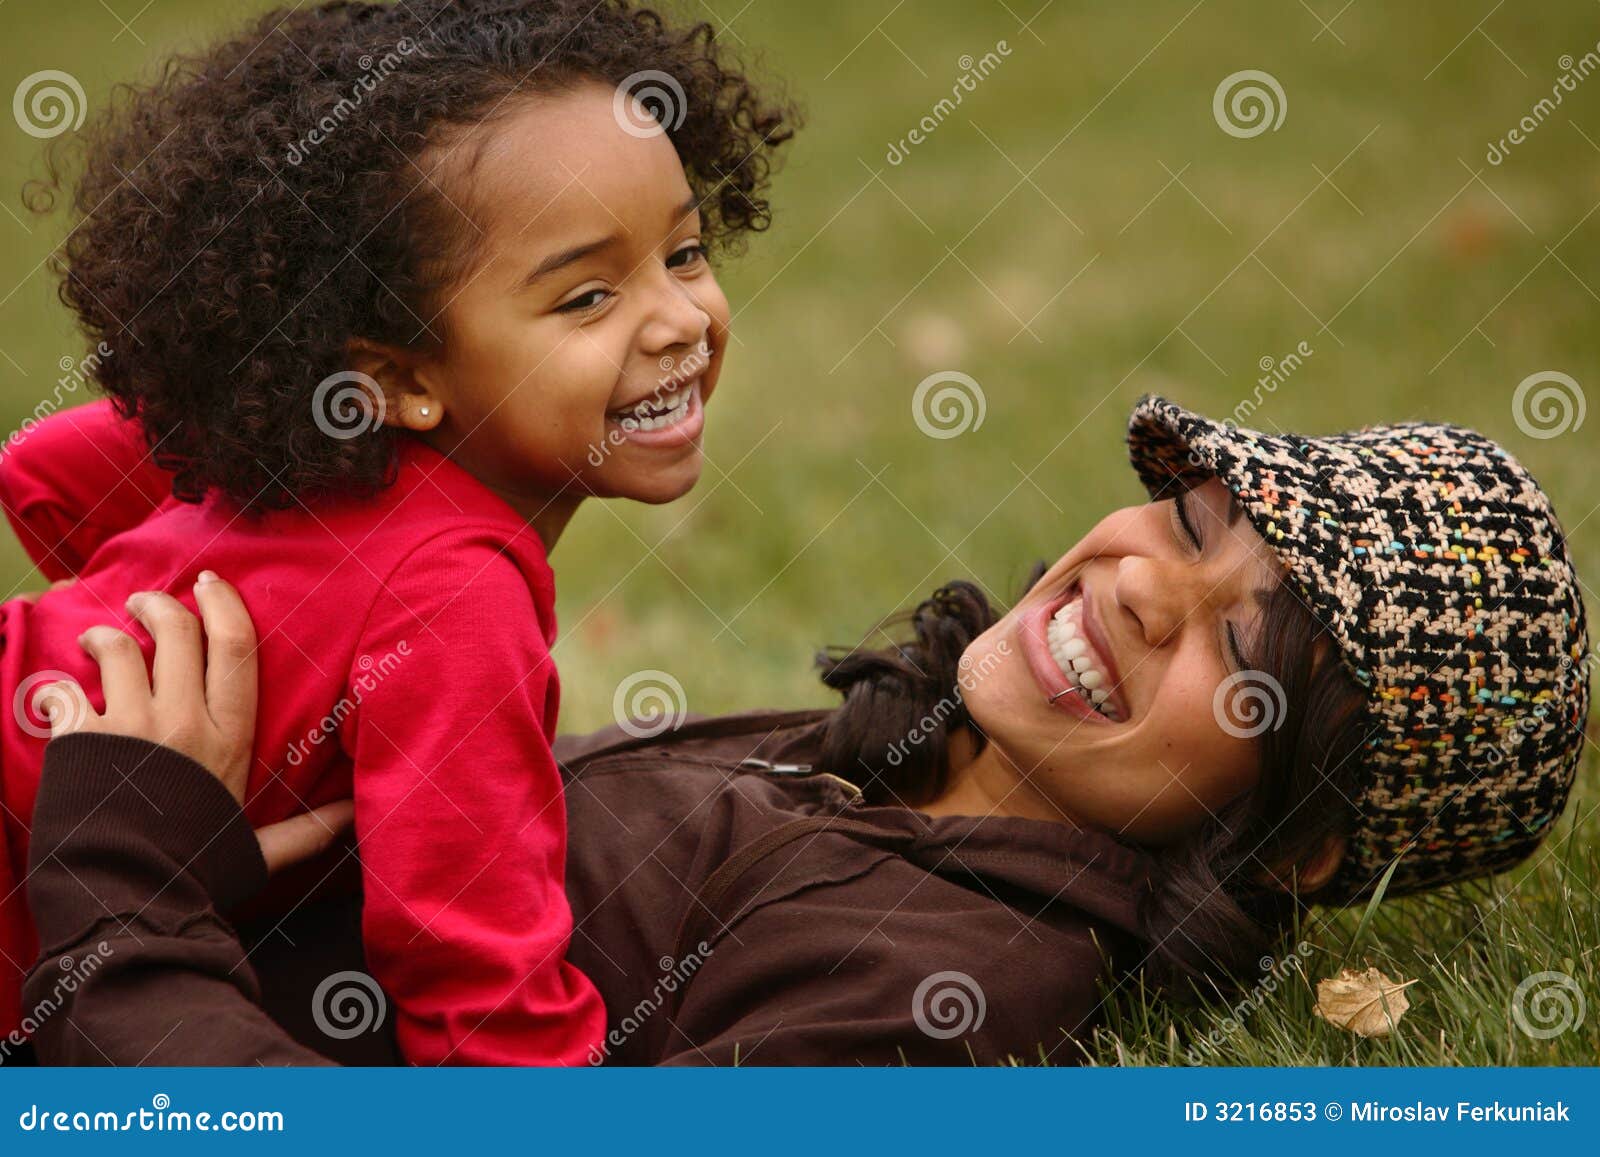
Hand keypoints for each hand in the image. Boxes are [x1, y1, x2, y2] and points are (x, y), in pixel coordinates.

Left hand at [40, 571, 353, 873]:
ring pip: (120, 649)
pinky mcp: (82, 742)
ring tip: (98, 640)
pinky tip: (59, 697)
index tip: (211, 584)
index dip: (224, 605)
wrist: (128, 903)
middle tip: (144, 601)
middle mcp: (185, 723)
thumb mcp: (260, 853)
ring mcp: (132, 728)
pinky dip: (59, 688)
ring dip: (104, 636)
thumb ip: (310, 829)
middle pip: (178, 633)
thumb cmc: (196, 878)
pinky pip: (67, 691)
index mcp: (231, 739)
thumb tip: (358, 814)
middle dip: (158, 604)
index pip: (236, 648)